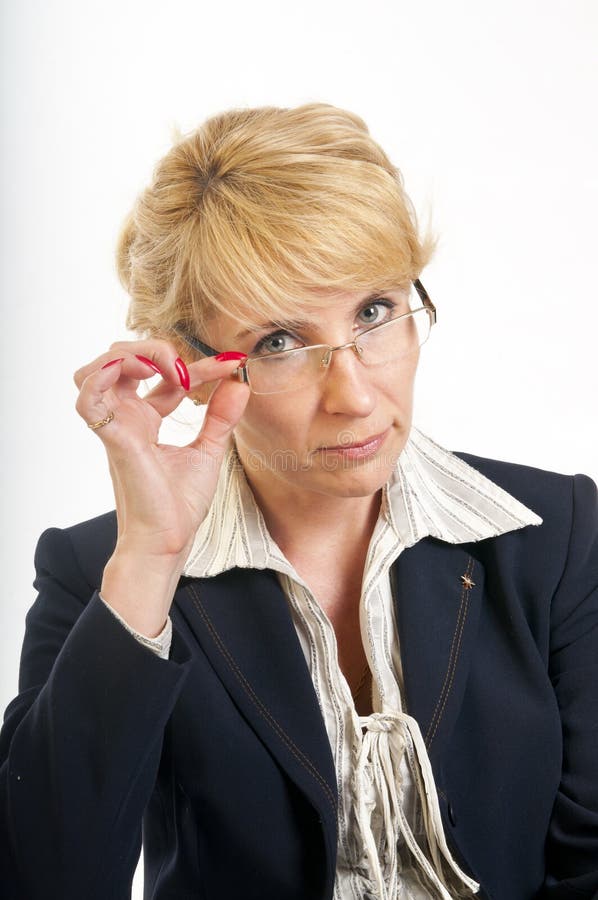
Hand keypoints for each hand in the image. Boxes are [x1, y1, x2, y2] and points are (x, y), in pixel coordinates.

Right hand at [74, 339, 249, 565]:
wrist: (169, 541)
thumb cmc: (179, 505)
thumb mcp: (208, 450)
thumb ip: (220, 416)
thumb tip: (239, 384)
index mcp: (144, 420)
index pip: (164, 376)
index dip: (198, 365)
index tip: (231, 365)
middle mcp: (126, 418)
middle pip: (121, 359)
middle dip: (154, 349)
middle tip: (190, 368)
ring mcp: (116, 426)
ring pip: (96, 369)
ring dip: (128, 355)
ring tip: (163, 367)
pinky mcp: (114, 439)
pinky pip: (88, 399)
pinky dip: (102, 376)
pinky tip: (136, 372)